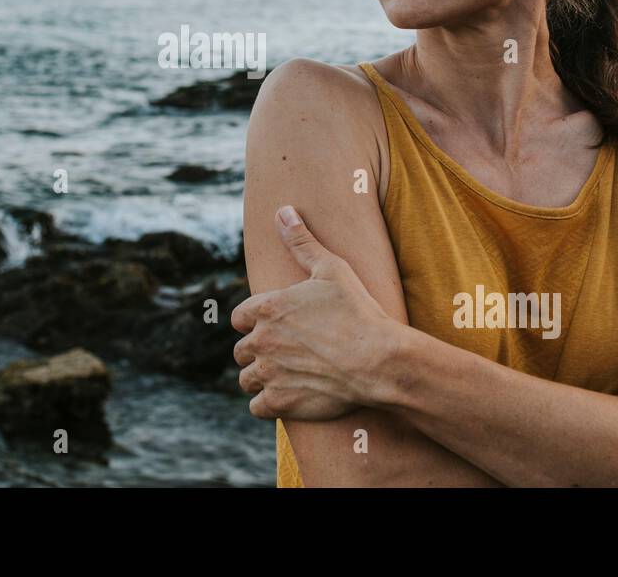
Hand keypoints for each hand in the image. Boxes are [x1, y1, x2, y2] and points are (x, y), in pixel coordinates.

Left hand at [230, 205, 398, 420]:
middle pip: (241, 349)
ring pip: (246, 379)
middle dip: (258, 350)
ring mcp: (268, 373)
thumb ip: (302, 242)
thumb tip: (283, 211)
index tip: (273, 326)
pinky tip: (285, 397)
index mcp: (267, 308)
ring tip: (283, 376)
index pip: (239, 318)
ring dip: (260, 378)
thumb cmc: (357, 311)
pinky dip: (267, 404)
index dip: (254, 322)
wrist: (379, 360)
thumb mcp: (332, 268)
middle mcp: (261, 340)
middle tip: (283, 352)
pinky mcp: (279, 402)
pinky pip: (256, 407)